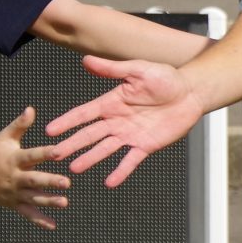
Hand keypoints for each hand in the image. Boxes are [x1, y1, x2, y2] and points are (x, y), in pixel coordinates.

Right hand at [0, 106, 71, 226]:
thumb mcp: (4, 137)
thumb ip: (20, 125)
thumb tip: (31, 108)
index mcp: (14, 159)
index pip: (31, 155)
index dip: (45, 153)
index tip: (60, 151)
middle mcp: (14, 177)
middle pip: (34, 180)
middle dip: (50, 181)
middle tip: (67, 183)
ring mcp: (14, 192)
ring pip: (33, 198)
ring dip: (49, 201)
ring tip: (65, 202)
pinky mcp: (13, 203)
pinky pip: (27, 213)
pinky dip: (39, 220)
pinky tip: (53, 226)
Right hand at [48, 58, 210, 187]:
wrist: (191, 92)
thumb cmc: (166, 78)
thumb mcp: (138, 70)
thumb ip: (112, 69)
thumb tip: (86, 60)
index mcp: (111, 102)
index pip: (83, 114)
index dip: (67, 121)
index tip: (49, 130)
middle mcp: (116, 121)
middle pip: (89, 134)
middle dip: (72, 144)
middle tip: (54, 154)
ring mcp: (130, 134)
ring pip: (105, 149)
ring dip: (90, 158)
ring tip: (74, 169)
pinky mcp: (146, 145)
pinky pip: (131, 160)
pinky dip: (121, 171)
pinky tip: (109, 182)